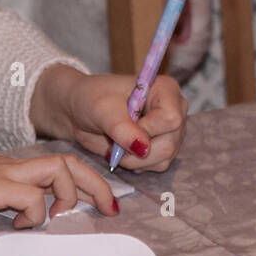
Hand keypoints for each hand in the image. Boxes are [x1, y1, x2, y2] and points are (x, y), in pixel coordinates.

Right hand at [0, 140, 119, 228]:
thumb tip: (19, 219)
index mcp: (9, 166)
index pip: (57, 163)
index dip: (84, 180)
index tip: (97, 204)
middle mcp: (12, 165)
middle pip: (69, 161)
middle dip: (97, 185)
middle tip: (111, 209)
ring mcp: (3, 172)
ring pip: (59, 169)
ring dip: (67, 196)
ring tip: (55, 217)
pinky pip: (31, 197)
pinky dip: (35, 214)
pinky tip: (18, 225)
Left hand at [30, 65, 188, 171]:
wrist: (80, 112)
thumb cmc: (91, 100)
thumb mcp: (102, 110)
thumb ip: (122, 129)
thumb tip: (143, 149)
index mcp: (166, 89)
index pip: (170, 119)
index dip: (146, 129)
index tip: (124, 123)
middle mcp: (175, 109)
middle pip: (169, 143)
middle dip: (138, 150)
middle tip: (115, 141)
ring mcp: (172, 130)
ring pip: (164, 158)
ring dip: (135, 160)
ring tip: (117, 145)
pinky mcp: (163, 147)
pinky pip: (158, 165)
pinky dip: (137, 164)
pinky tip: (123, 151)